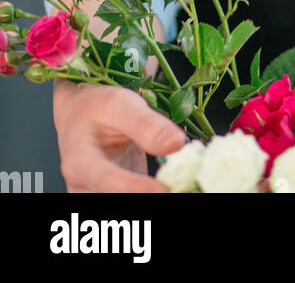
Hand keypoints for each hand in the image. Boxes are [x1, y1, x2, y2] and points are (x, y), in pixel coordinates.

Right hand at [53, 80, 187, 192]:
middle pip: (119, 202)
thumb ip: (146, 124)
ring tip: (192, 190)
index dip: (137, 189)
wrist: (80, 116)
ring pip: (126, 214)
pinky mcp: (113, 199)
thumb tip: (177, 144)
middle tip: (192, 191)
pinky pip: (135, 202)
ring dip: (161, 198)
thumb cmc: (97, 106)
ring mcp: (97, 197)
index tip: (166, 190)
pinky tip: (183, 189)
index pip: (109, 182)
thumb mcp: (120, 103)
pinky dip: (160, 196)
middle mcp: (84, 188)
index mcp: (80, 163)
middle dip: (154, 198)